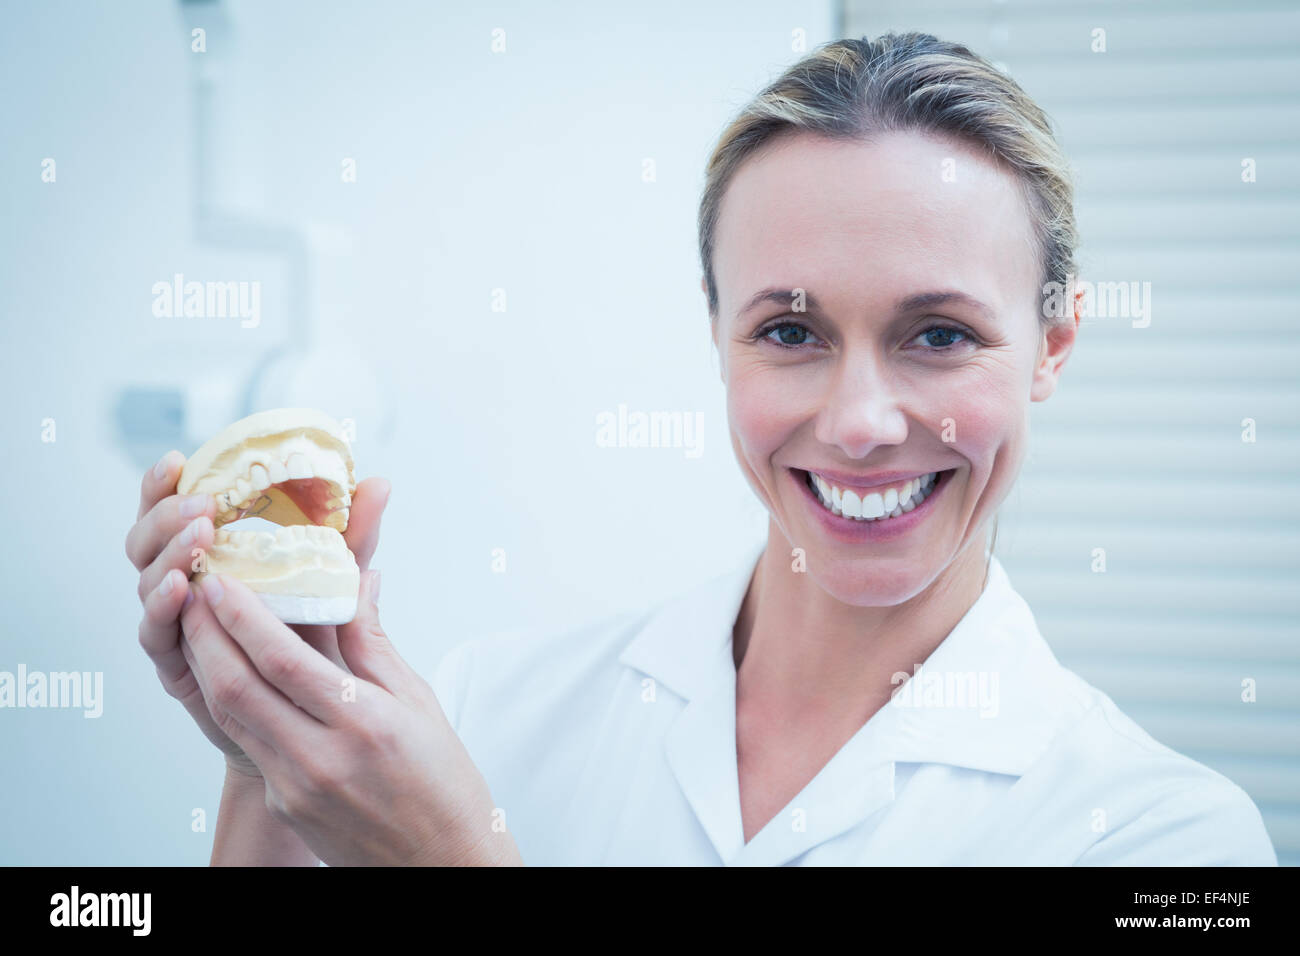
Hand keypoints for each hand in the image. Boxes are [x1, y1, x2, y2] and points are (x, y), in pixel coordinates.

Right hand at [126, 449, 389, 777]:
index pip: (173, 510)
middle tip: (200, 505)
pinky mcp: (176, 664)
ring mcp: (176, 623)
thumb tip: (380, 483)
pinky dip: (163, 606)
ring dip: (168, 554)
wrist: (309, 716)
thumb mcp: (337, 578)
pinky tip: (181, 588)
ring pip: (148, 579)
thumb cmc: (317, 637)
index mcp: (211, 554)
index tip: (178, 459)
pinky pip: (155, 632)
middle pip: (147, 540)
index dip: (164, 485)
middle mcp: (185, 583)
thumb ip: (353, 535)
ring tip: (198, 537)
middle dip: (166, 516)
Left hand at [178, 564, 520, 865]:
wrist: (440, 861)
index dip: (241, 616)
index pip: (281, 659)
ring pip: (231, 716)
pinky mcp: (283, 806)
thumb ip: (374, 642)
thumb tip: (361, 579)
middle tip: (193, 592)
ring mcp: (294, 789)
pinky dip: (235, 703)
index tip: (221, 581)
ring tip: (200, 626)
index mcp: (362, 723)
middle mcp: (320, 758)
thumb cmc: (442, 782)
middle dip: (205, 634)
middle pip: (237, 686)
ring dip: (207, 666)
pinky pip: (251, 745)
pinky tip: (234, 675)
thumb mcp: (418, 702)